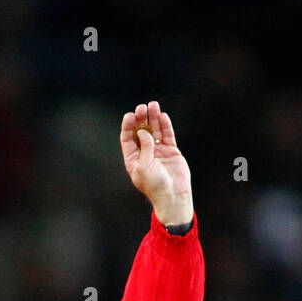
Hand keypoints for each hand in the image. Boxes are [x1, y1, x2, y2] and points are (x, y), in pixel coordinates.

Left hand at [120, 100, 193, 225]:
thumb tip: (144, 131)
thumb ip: (144, 147)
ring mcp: (158, 151)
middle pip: (141, 131)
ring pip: (154, 130)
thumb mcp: (144, 166)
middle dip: (140, 119)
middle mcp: (144, 153)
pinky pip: (167, 135)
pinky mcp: (171, 150)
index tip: (129, 115)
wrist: (173, 195)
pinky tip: (162, 115)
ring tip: (153, 105)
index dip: (128, 126)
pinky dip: (165, 125)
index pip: (128, 139)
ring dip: (153, 118)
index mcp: (133, 159)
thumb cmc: (155, 185)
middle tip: (141, 108)